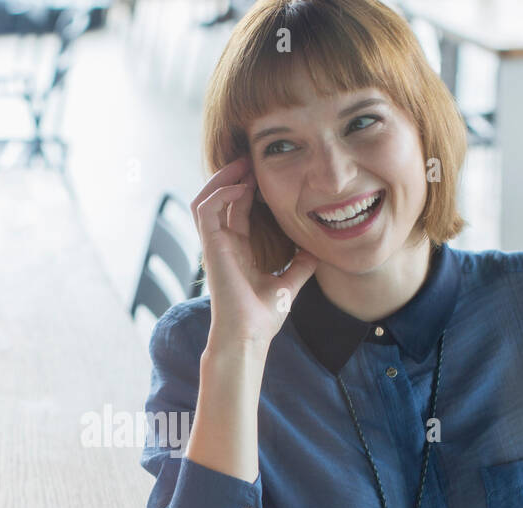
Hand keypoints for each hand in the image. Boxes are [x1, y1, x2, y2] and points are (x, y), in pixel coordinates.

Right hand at [190, 156, 317, 351]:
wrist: (249, 335)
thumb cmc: (263, 318)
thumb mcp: (289, 285)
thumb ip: (300, 266)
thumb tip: (317, 252)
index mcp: (238, 250)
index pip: (238, 209)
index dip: (248, 188)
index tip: (265, 173)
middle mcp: (223, 244)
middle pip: (220, 198)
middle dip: (233, 175)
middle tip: (251, 158)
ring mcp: (214, 245)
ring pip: (205, 198)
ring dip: (222, 178)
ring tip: (242, 164)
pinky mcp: (210, 247)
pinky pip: (206, 209)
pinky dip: (220, 193)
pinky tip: (242, 187)